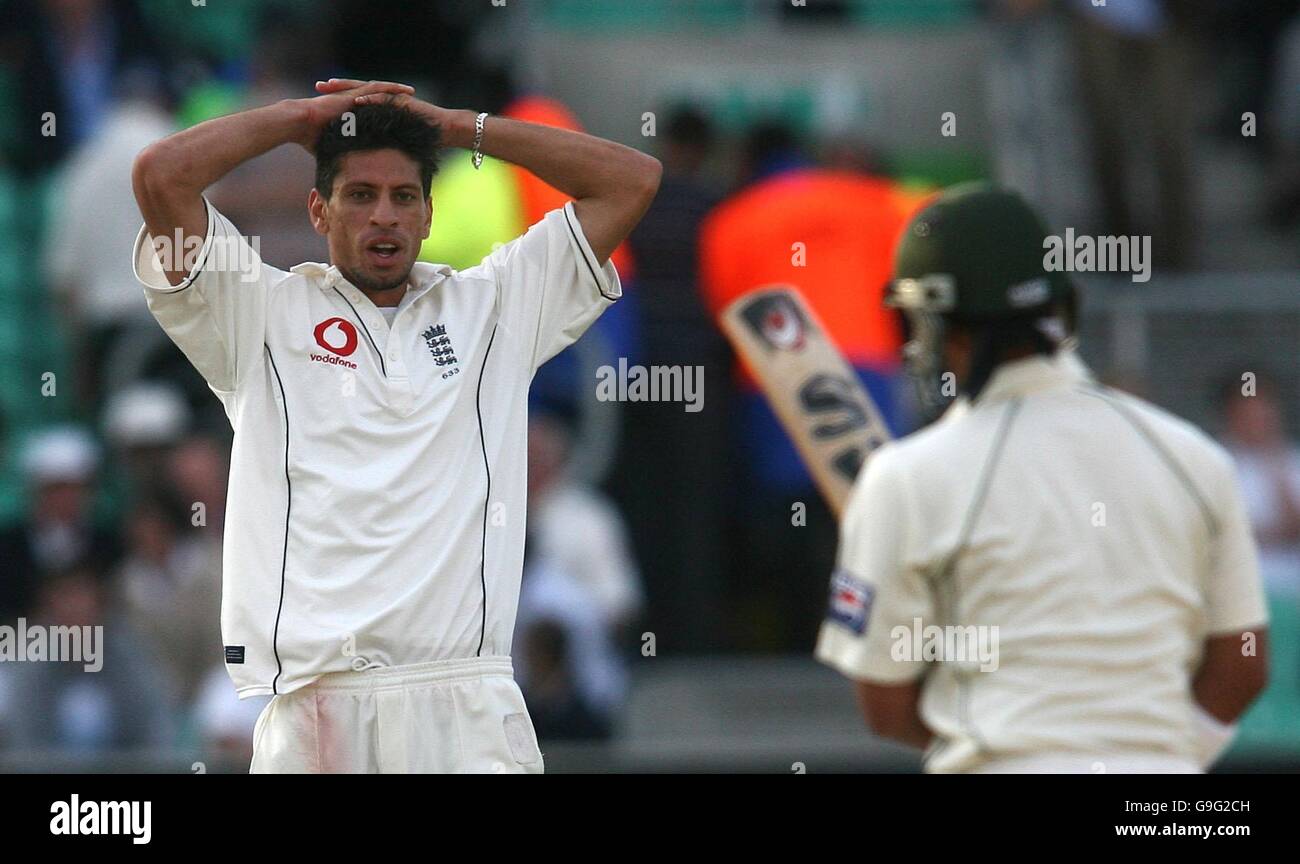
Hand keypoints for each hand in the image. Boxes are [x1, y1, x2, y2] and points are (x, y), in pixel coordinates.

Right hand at [293, 79, 415, 151]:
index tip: (398, 115)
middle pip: (377, 97)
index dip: (384, 111)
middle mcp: (352, 101)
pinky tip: (402, 90)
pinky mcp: (351, 95)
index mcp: (348, 112)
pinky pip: (374, 89)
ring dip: (395, 91)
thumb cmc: (308, 137)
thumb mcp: (331, 147)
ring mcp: (352, 96)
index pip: (371, 110)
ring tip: (411, 92)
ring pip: (378, 90)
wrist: (298, 124)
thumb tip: (340, 172)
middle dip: (393, 99)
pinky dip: (389, 89)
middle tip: (412, 101)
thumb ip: (338, 155)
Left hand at [317, 80, 475, 148]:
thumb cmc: (424, 138)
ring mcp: (394, 97)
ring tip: (332, 86)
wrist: (447, 130)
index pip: (355, 100)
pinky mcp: (403, 101)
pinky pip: (384, 98)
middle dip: (337, 89)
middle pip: (357, 90)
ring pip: (367, 89)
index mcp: (381, 106)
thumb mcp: (396, 141)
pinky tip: (356, 100)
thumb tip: (366, 157)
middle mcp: (385, 99)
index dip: (338, 99)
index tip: (319, 101)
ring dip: (349, 88)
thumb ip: (381, 142)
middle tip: (318, 87)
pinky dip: (370, 98)